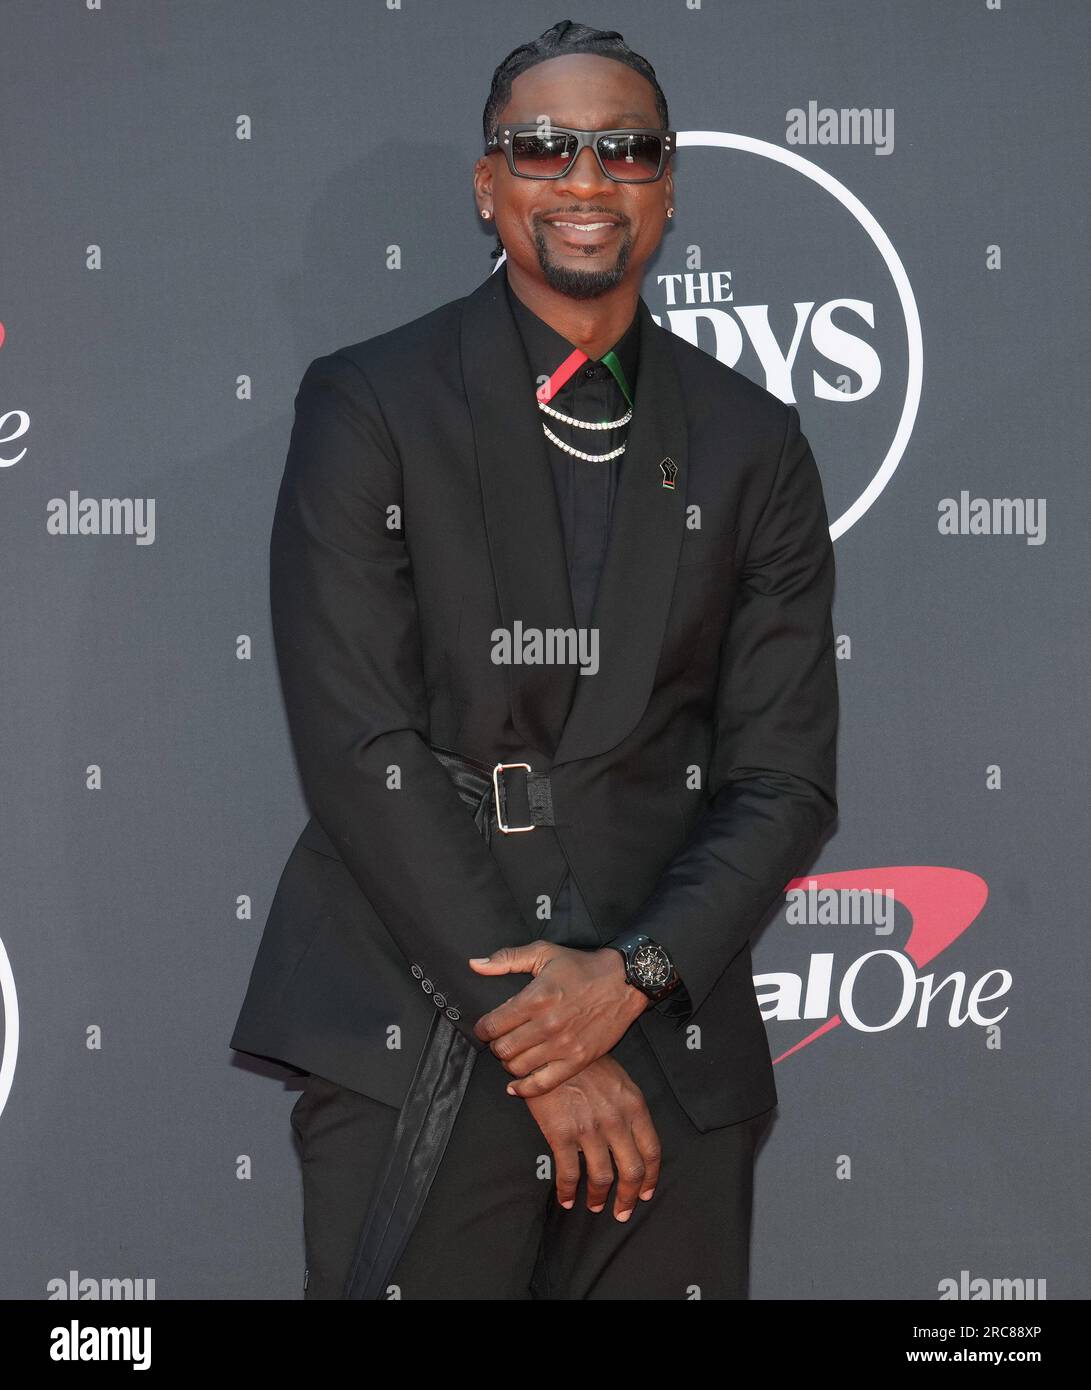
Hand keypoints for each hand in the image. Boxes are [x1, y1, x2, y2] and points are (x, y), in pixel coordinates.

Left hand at [469, 941, 647, 1096]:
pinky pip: (543, 1084)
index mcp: (535, 998)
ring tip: (514, 1053)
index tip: (485, 1027)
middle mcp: (546, 1025)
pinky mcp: (578, 1060)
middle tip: (501, 1039)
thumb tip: (476, 965)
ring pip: (518, 1067)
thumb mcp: (543, 952)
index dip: (483, 1028)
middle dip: (495, 1045)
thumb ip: (506, 959)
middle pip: (502, 1049)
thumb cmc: (582, 967)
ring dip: (509, 1063)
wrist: (624, 981)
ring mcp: (563, 1046)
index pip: (492, 1025)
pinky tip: (517, 1085)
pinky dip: (525, 1089)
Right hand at [523, 1054, 660, 1219]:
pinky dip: (568, 1192)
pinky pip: (568, 1174)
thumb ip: (629, 1108)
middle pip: (631, 1170)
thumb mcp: (618, 1078)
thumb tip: (634, 1139)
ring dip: (599, 1198)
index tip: (645, 1193)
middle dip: (628, 1196)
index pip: (652, 1151)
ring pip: (602, 1177)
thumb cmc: (584, 1061)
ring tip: (595, 1205)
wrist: (550, 1048)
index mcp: (634, 1105)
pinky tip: (566, 1199)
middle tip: (622, 1211)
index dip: (650, 1178)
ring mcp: (589, 1129)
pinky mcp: (561, 1134)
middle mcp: (616, 1120)